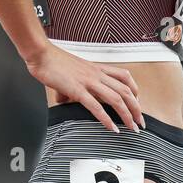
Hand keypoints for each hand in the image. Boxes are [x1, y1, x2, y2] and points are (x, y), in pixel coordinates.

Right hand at [23, 44, 143, 132]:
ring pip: (116, 99)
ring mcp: (89, 82)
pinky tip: (112, 128)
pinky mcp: (77, 90)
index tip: (137, 104)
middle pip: (126, 91)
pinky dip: (107, 119)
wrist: (41, 54)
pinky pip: (96, 106)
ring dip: (127, 115)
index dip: (135, 91)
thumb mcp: (71, 73)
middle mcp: (97, 74)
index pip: (125, 77)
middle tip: (140, 122)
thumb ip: (73, 87)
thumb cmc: (53, 62)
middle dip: (136, 108)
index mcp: (97, 68)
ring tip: (132, 128)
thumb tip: (65, 100)